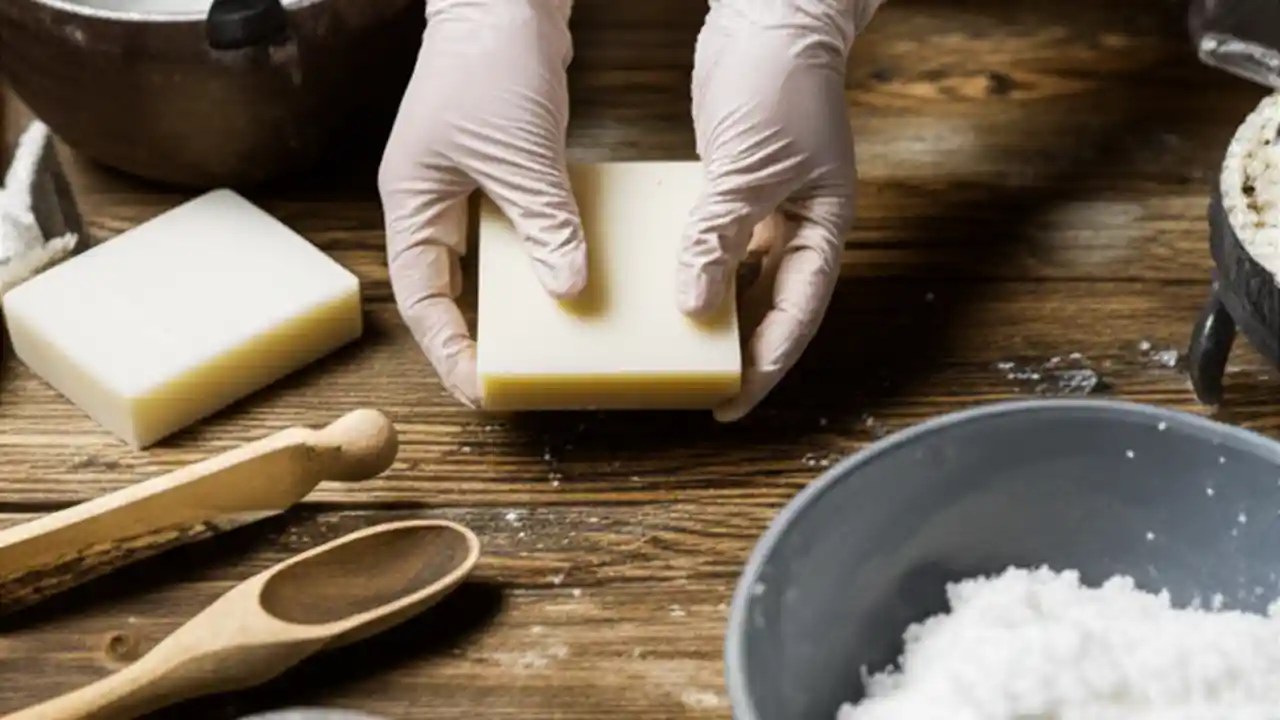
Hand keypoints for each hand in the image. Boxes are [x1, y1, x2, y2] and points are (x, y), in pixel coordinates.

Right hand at [378, 0, 585, 407]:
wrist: (506, 0)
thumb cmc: (491, 63)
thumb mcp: (519, 155)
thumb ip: (543, 224)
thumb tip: (568, 289)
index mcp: (413, 204)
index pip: (421, 299)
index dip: (448, 351)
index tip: (483, 388)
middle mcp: (434, 204)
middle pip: (451, 292)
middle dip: (481, 338)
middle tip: (519, 377)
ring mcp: (467, 189)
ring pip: (488, 267)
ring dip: (518, 302)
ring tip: (554, 340)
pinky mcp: (502, 173)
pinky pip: (519, 232)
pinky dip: (543, 257)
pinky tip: (575, 278)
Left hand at [678, 0, 884, 421]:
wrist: (771, 16)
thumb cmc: (779, 83)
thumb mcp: (747, 169)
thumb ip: (718, 237)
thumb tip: (693, 305)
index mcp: (823, 228)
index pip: (797, 315)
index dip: (766, 365)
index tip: (731, 402)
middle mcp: (800, 226)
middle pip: (773, 308)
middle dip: (741, 352)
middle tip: (700, 389)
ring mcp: (768, 207)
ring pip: (743, 280)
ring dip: (715, 314)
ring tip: (678, 351)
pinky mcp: (735, 187)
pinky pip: (717, 242)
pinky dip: (697, 266)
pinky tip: (666, 290)